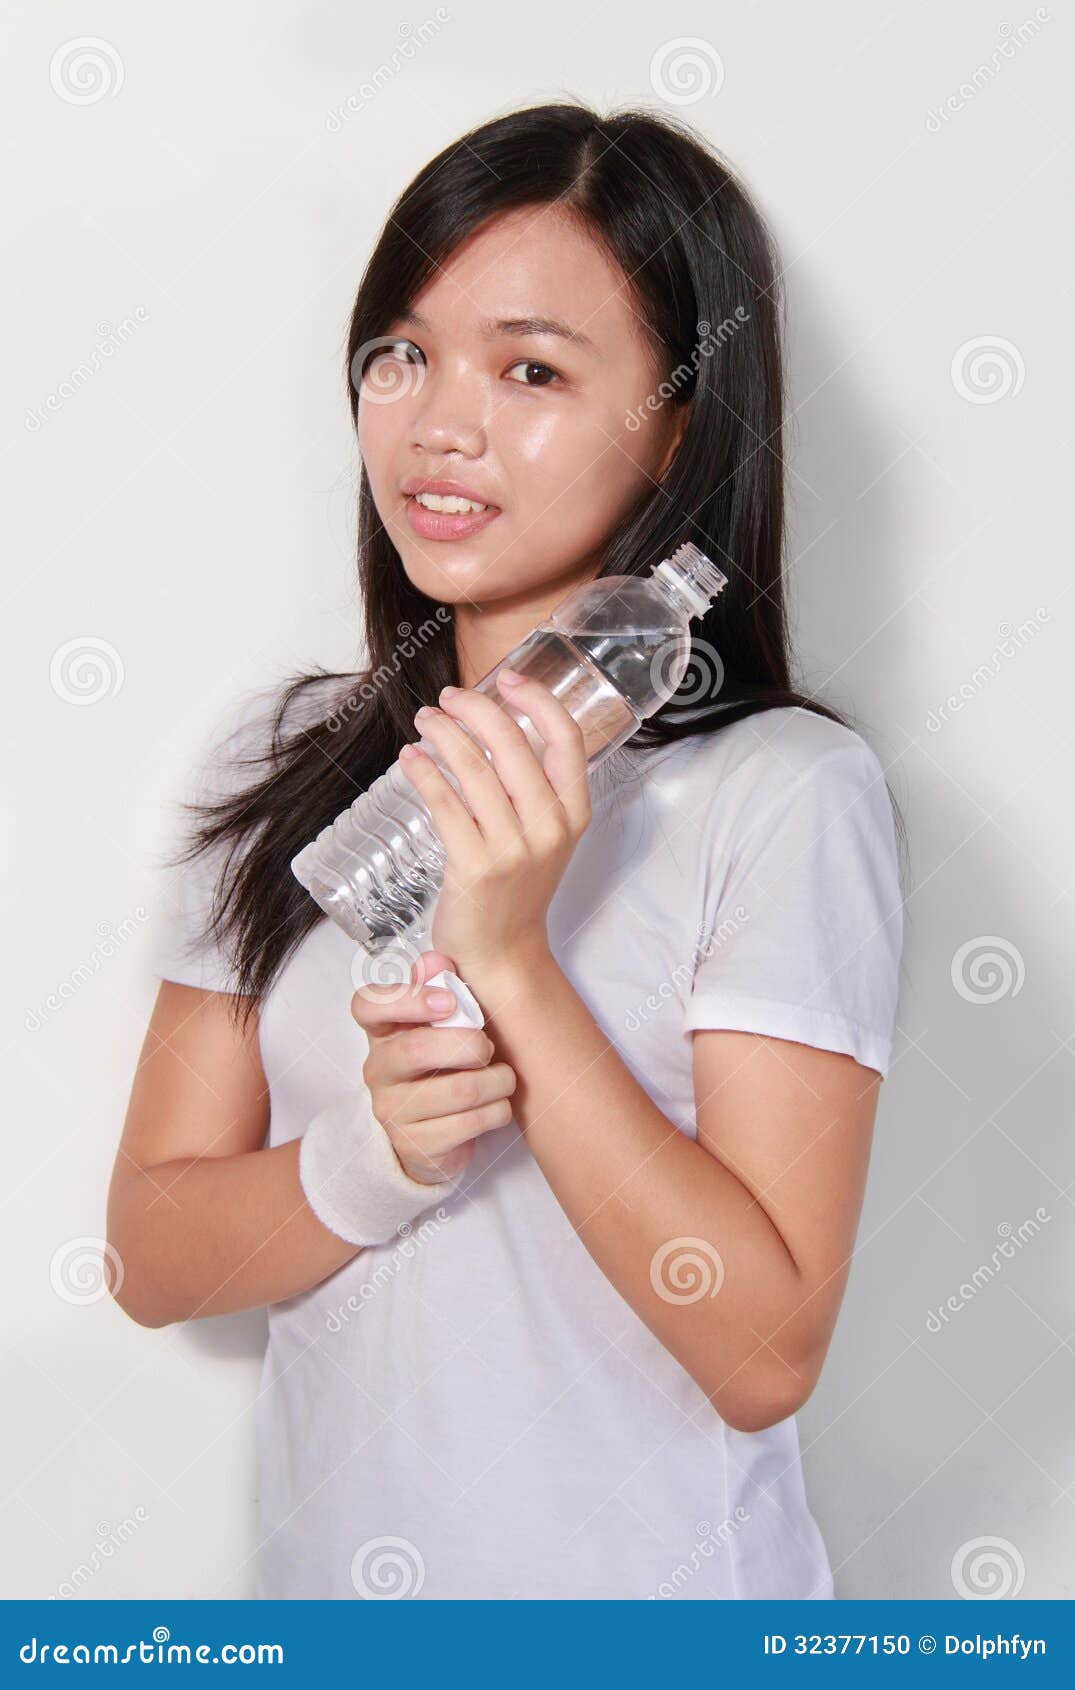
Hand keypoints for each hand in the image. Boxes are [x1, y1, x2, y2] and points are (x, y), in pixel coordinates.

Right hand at [351, 948, 516, 1183]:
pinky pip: (467, 1125)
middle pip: (414, 1050)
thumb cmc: (444, 1066)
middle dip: (467, 1045)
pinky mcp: (415, 1146)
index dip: (407, 999)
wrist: (437, 1137)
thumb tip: (436, 959)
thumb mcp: (441, 1026)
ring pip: (455, 1091)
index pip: (367, 1005)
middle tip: (489, 1047)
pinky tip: (499, 1106)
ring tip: (505, 1078)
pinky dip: (496, 1112)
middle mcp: (378, 1070)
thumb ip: (438, 988)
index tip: (448, 1003)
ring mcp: (393, 1111)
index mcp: (382, 1032)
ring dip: (495, 1082)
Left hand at [398, 669, 591, 985]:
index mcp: (575, 814)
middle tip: (448, 698)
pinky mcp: (475, 866)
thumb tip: (493, 727)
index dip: (537, 700)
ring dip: (443, 735)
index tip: (508, 678)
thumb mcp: (545, 836)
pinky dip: (423, 772)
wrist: (502, 954)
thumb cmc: (517, 889)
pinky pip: (444, 803)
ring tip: (426, 721)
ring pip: (474, 770)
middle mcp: (550, 829)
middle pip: (513, 746)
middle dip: (475, 709)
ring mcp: (514, 849)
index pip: (567, 740)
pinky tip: (409, 758)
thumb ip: (534, 788)